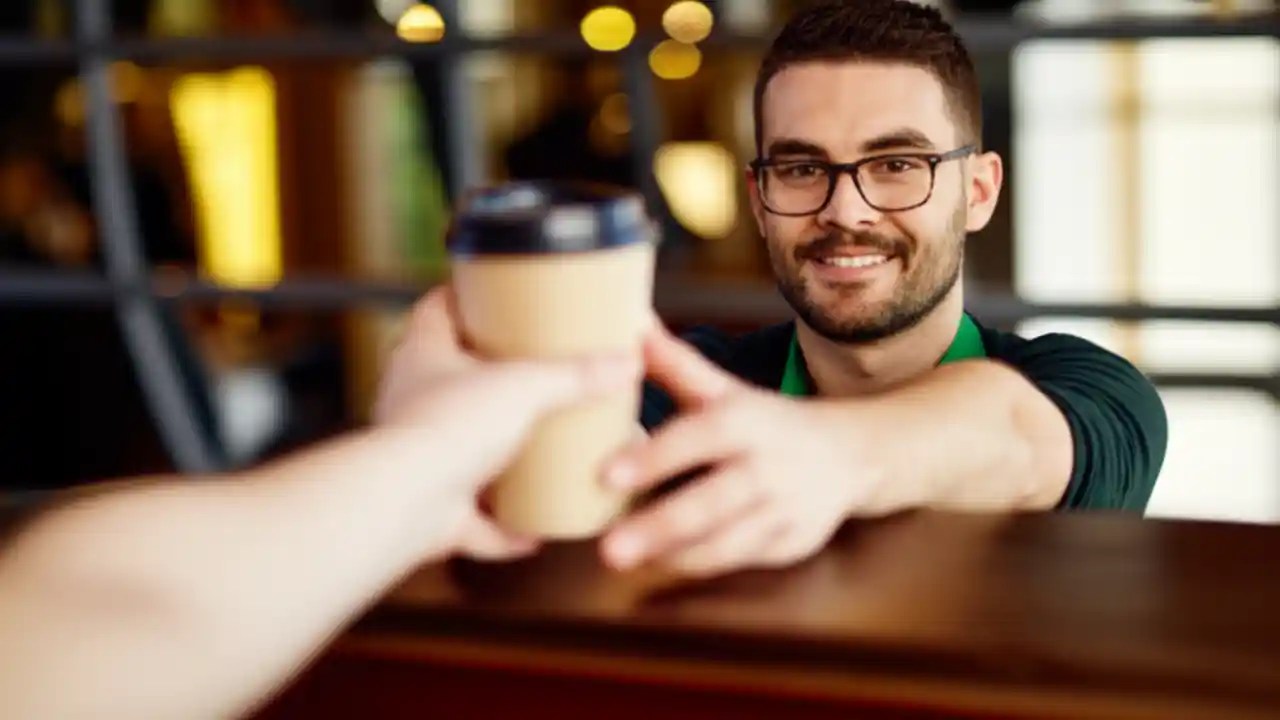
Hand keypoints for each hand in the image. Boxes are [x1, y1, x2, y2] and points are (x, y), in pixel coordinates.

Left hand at [374, 287, 639, 560]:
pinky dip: (502, 528)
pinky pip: (471, 521)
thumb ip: (576, 375)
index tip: (496, 294)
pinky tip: (534, 533)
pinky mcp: (432, 509)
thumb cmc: (449, 427)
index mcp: (423, 356)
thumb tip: (627, 362)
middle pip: (451, 380)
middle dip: (491, 382)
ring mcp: (421, 458)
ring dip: (497, 458)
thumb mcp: (526, 387)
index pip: (437, 309)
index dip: (464, 297)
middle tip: (536, 377)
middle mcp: (414, 404)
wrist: (409, 502)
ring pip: (460, 452)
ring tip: (539, 454)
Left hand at [599, 323, 872, 577]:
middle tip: (607, 548)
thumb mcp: (724, 388)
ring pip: (725, 542)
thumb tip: (629, 320)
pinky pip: (739, 561)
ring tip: (622, 562)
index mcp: (745, 421)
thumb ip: (674, 363)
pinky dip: (699, 566)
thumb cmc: (767, 420)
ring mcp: (783, 510)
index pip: (695, 439)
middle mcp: (767, 466)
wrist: (850, 454)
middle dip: (658, 526)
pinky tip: (660, 565)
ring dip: (673, 556)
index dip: (652, 458)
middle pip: (709, 502)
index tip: (604, 475)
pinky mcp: (790, 545)